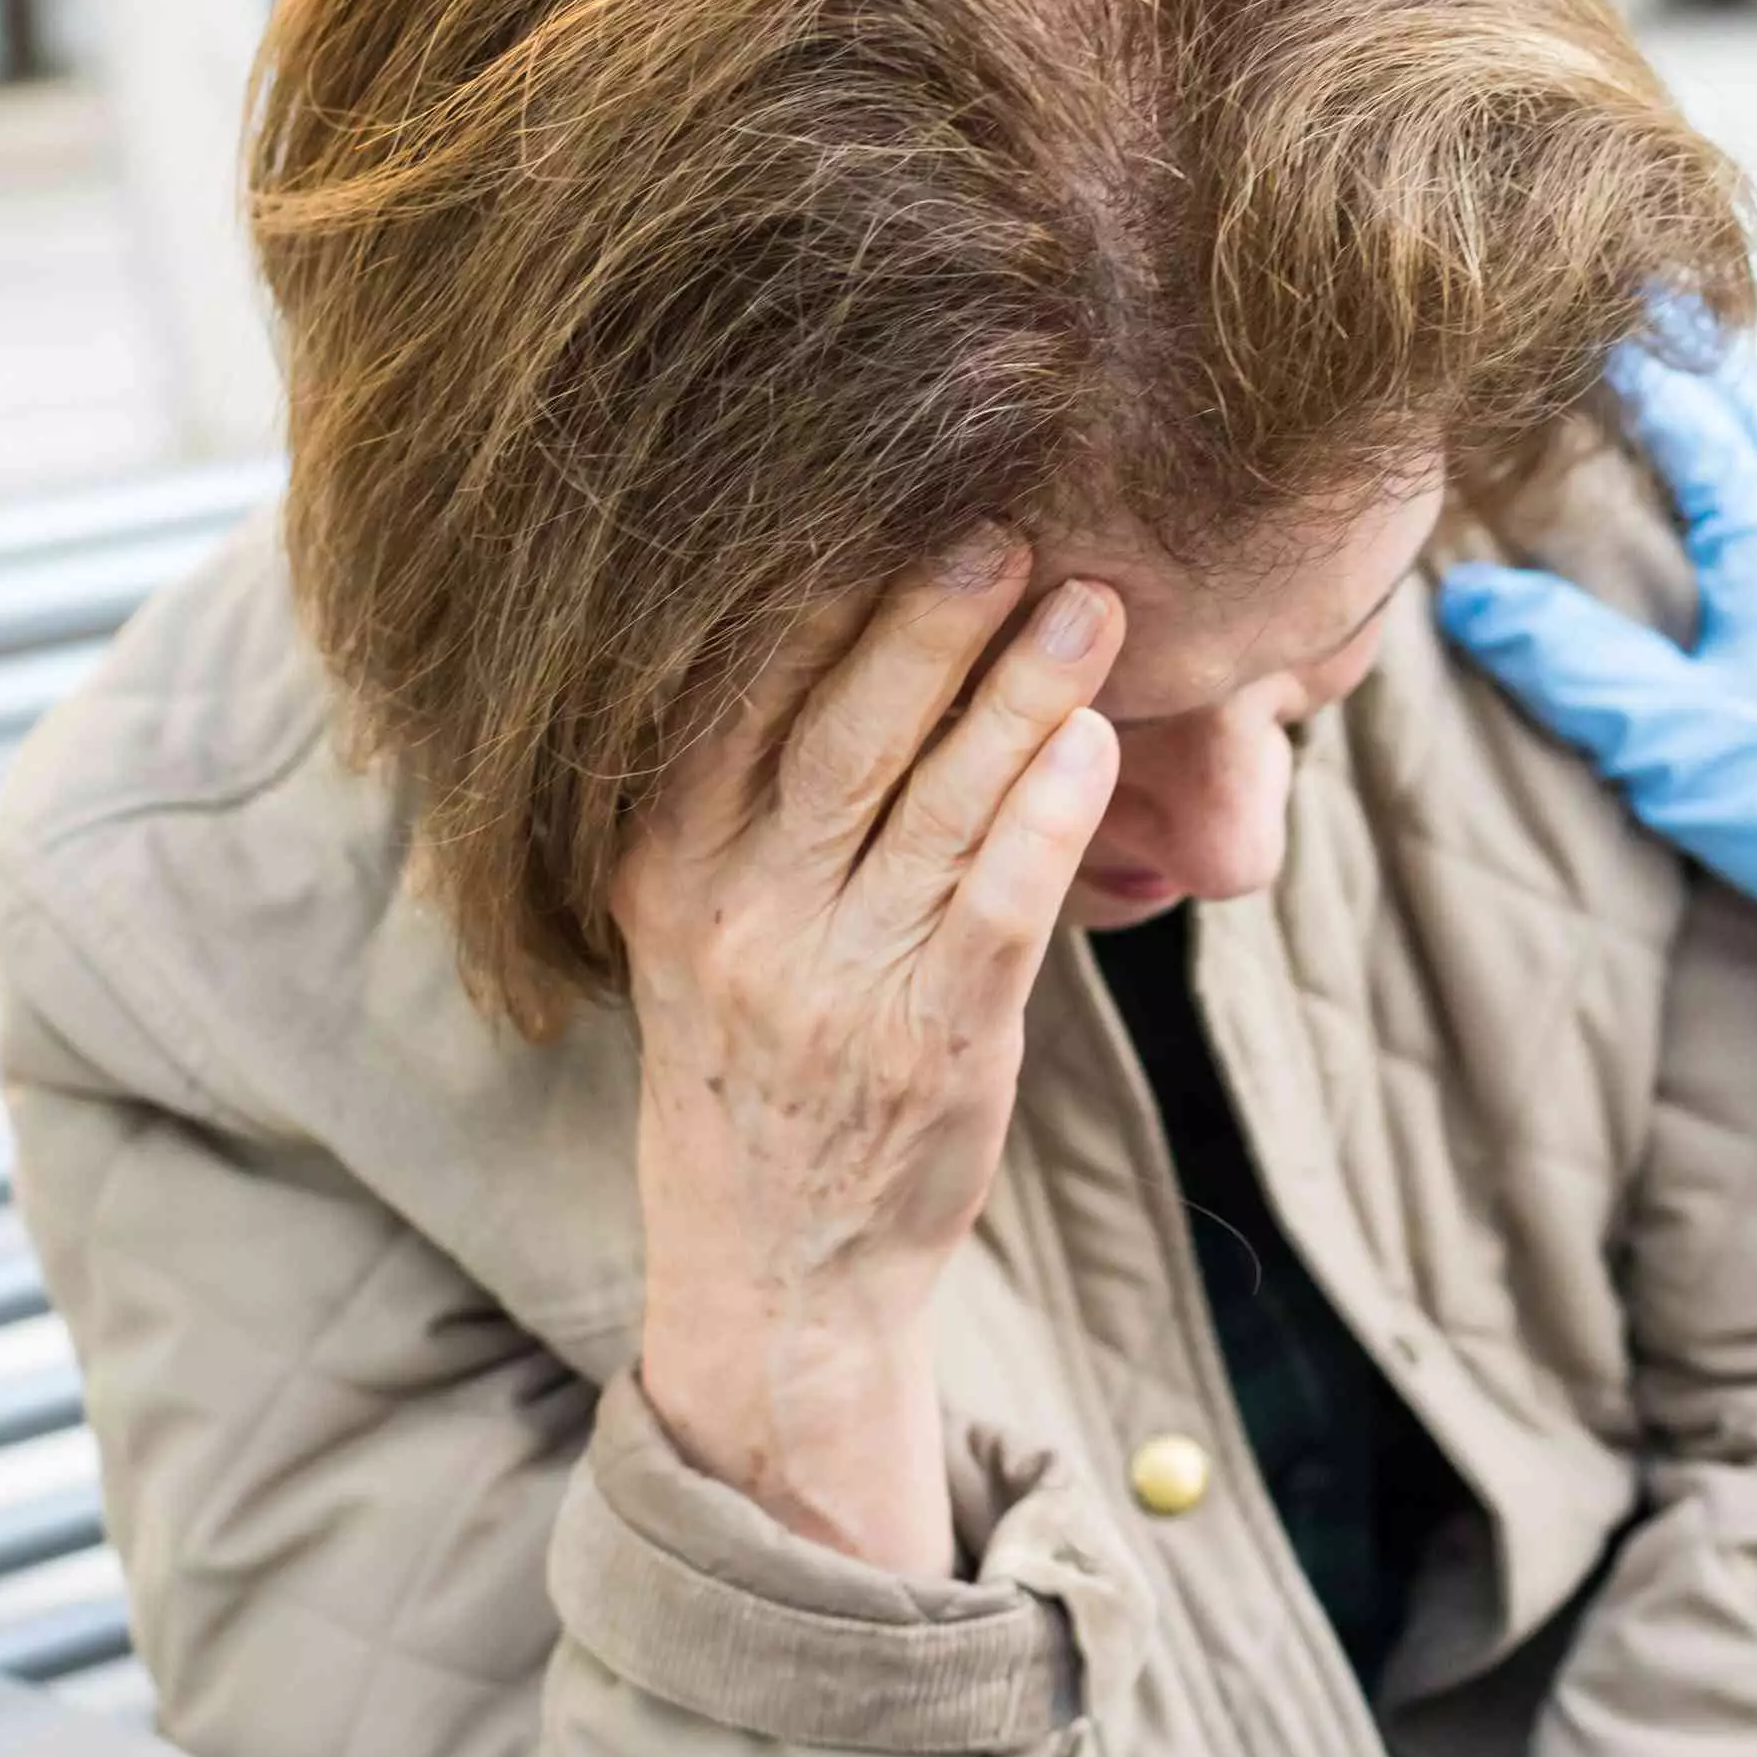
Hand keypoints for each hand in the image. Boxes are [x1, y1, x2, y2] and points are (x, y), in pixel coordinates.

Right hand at [612, 551, 1124, 1576]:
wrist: (776, 1267)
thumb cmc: (760, 1062)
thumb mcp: (699, 924)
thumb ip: (749, 798)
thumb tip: (855, 631)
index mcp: (663, 862)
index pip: (731, 695)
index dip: (806, 591)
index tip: (877, 490)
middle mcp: (736, 911)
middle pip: (839, 730)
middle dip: (925, 618)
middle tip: (1004, 520)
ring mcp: (834, 979)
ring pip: (935, 805)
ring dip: (1019, 692)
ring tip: (1092, 602)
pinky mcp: (932, 1040)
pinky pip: (995, 906)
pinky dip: (1046, 818)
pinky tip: (1092, 743)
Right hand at [1441, 333, 1756, 1080]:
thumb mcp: (1659, 730)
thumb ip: (1563, 657)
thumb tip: (1469, 595)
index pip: (1684, 407)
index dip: (1624, 356)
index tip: (1569, 308)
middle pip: (1749, 398)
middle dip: (1688, 345)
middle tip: (1632, 293)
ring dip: (1732, 394)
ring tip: (1682, 366)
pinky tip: (1742, 483)